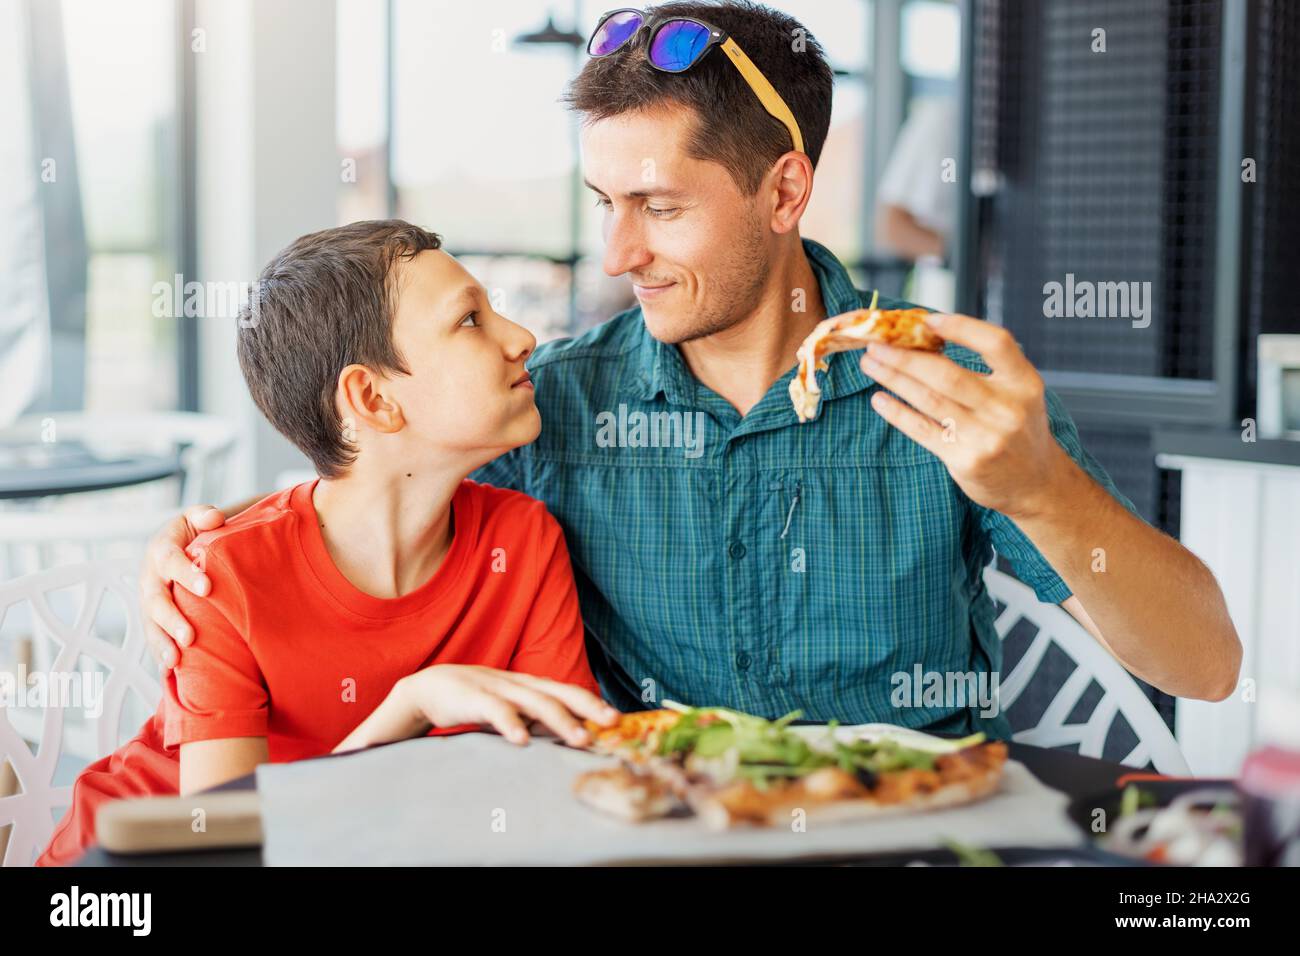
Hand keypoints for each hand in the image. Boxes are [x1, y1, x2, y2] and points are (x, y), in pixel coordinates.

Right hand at [141, 504, 227, 669]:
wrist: (183, 546)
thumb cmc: (196, 532)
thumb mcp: (198, 518)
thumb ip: (204, 515)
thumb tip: (215, 517)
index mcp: (161, 549)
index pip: (171, 561)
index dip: (186, 574)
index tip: (208, 588)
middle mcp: (150, 576)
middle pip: (156, 599)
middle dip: (171, 619)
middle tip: (190, 637)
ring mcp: (149, 598)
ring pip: (150, 623)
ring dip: (161, 642)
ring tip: (175, 661)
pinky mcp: (153, 616)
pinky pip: (153, 636)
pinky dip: (160, 652)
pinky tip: (169, 672)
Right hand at [396, 665, 619, 747]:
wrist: (428, 689)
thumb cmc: (477, 701)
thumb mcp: (511, 708)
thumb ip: (536, 718)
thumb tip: (571, 735)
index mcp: (529, 686)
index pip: (567, 692)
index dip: (593, 703)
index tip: (618, 718)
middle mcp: (519, 684)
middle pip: (559, 693)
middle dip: (588, 708)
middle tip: (612, 723)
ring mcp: (497, 688)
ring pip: (535, 703)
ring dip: (561, 721)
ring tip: (581, 738)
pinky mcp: (473, 698)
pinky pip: (496, 710)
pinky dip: (511, 723)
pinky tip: (522, 740)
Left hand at [859, 313, 1071, 520]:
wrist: (1034, 482)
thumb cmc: (1018, 428)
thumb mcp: (1018, 393)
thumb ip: (986, 370)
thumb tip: (926, 337)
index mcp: (1024, 382)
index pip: (996, 343)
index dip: (962, 327)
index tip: (927, 320)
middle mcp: (1007, 408)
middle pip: (948, 375)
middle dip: (906, 357)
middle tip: (876, 344)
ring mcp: (986, 436)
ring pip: (930, 400)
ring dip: (894, 379)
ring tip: (870, 364)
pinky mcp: (965, 460)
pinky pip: (923, 430)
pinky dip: (897, 413)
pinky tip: (879, 399)